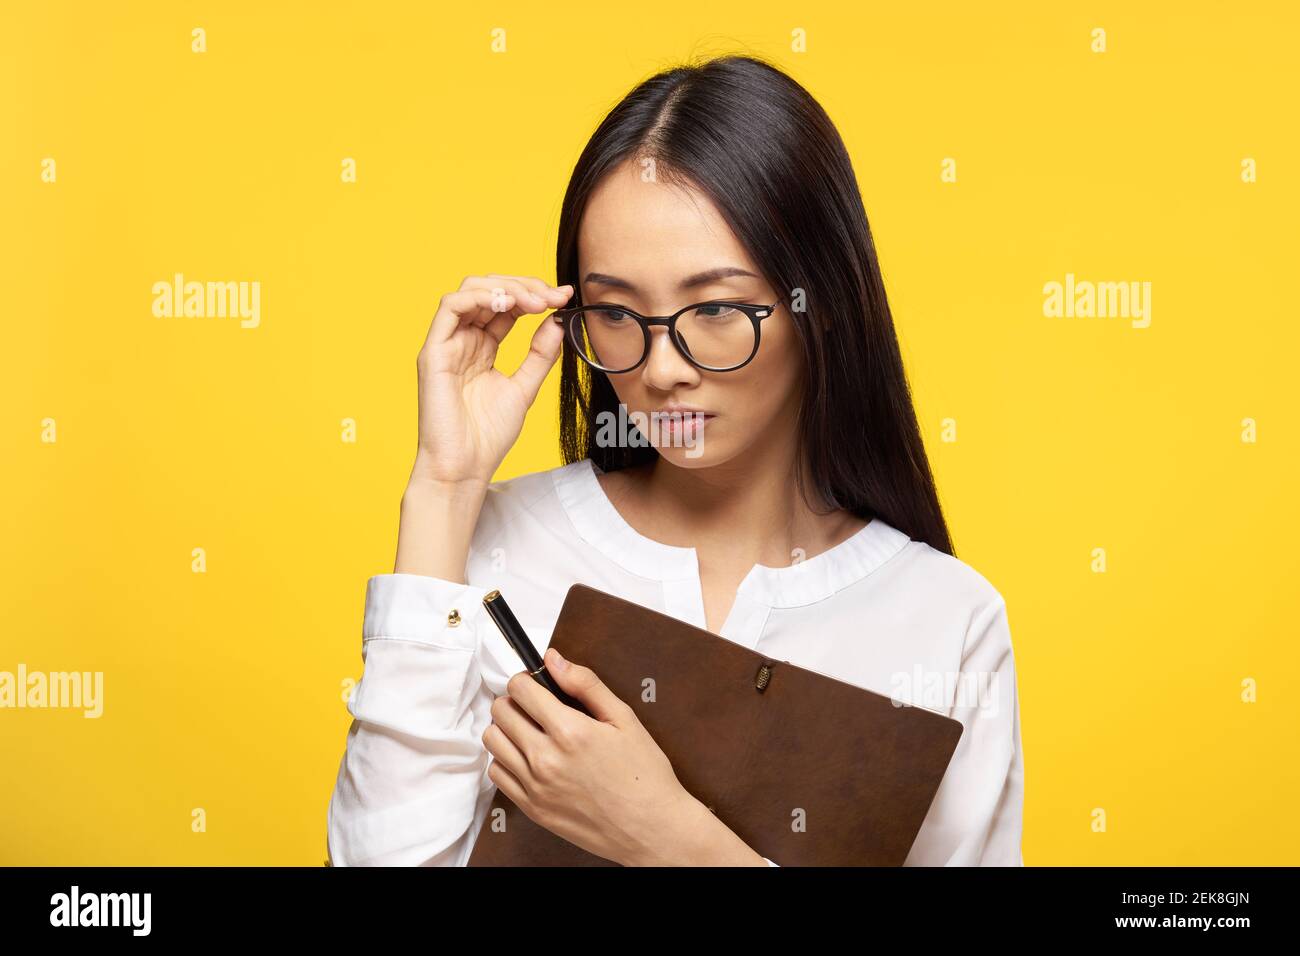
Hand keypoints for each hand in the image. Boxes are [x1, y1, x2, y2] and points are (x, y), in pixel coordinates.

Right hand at [411, 274, 571, 486]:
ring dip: (506, 288)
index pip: (507, 306)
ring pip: (469, 291)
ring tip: (535, 301)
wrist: (464, 468)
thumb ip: (540, 355)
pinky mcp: (433, 351)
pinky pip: (450, 307)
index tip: (565, 297)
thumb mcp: (525, 389)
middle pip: (489, 291)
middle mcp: (463, 341)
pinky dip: (479, 297)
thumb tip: (558, 320)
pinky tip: (507, 304)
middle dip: (525, 286)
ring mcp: (447, 344)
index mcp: (482, 347)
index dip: (535, 295)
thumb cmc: (487, 437)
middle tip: (553, 297)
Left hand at [483, 647, 768, 865]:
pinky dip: (506, 759)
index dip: (526, 680)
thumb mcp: (624, 719)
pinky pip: (497, 773)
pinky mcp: (532, 808)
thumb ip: (586, 685)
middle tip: (534, 706)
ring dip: (506, 728)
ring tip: (530, 730)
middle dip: (514, 700)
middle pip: (501, 712)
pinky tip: (528, 757)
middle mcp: (546, 759)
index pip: (520, 689)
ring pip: (493, 741)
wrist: (651, 829)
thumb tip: (554, 659)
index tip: (535, 684)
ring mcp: (535, 786)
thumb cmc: (644, 774)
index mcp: (570, 731)